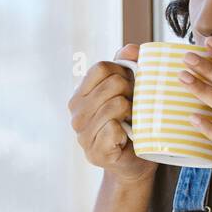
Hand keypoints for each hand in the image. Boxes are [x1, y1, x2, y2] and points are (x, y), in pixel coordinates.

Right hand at [68, 44, 154, 187]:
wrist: (134, 163)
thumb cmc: (133, 125)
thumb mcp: (130, 91)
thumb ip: (128, 66)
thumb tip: (132, 48)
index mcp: (81, 95)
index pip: (102, 67)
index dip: (123, 72)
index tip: (130, 87)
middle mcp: (76, 113)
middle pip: (112, 83)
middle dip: (131, 92)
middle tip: (134, 108)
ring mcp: (82, 134)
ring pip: (116, 105)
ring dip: (132, 112)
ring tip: (132, 122)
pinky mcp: (95, 152)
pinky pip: (115, 128)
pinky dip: (127, 132)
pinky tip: (127, 138)